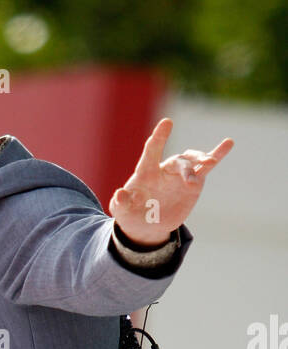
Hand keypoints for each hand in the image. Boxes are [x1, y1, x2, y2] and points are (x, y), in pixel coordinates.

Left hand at [110, 118, 232, 244]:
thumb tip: (119, 194)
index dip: (159, 137)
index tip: (167, 122)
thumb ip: (120, 202)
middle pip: (177, 162)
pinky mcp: (193, 185)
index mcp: (146, 172)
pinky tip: (228, 143)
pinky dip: (217, 155)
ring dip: (202, 161)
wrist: (146, 226)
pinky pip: (206, 169)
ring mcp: (180, 175)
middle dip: (185, 169)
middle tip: (191, 182)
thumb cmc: (130, 213)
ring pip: (192, 162)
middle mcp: (165, 169)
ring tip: (210, 163)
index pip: (152, 150)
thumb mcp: (121, 210)